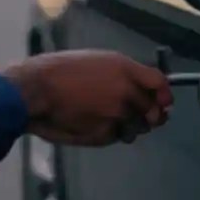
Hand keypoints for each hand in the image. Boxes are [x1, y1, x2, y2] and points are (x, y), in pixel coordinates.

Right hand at [2, 50, 173, 146]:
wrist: (34, 91)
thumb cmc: (58, 71)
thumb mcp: (95, 61)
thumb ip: (121, 74)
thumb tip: (139, 87)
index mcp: (124, 68)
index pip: (160, 83)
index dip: (164, 95)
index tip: (164, 103)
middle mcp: (126, 91)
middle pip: (153, 110)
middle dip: (148, 116)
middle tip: (137, 117)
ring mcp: (117, 114)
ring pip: (136, 128)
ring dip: (128, 127)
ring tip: (105, 119)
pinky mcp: (104, 134)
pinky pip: (116, 137)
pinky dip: (109, 134)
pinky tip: (91, 124)